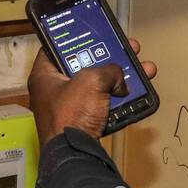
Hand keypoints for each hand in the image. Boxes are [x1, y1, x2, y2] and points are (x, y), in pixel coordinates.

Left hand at [27, 38, 158, 143]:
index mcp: (45, 76)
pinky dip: (120, 97)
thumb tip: (119, 79)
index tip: (94, 32)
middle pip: (84, 65)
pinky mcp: (86, 122)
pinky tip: (140, 90)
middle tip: (127, 47)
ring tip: (143, 67)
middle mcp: (55, 90)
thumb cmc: (72, 114)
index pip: (56, 48)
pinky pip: (106, 104)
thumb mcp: (91, 80)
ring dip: (121, 76)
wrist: (76, 155)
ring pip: (99, 85)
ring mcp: (71, 107)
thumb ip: (108, 71)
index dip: (75, 38)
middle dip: (108, 56)